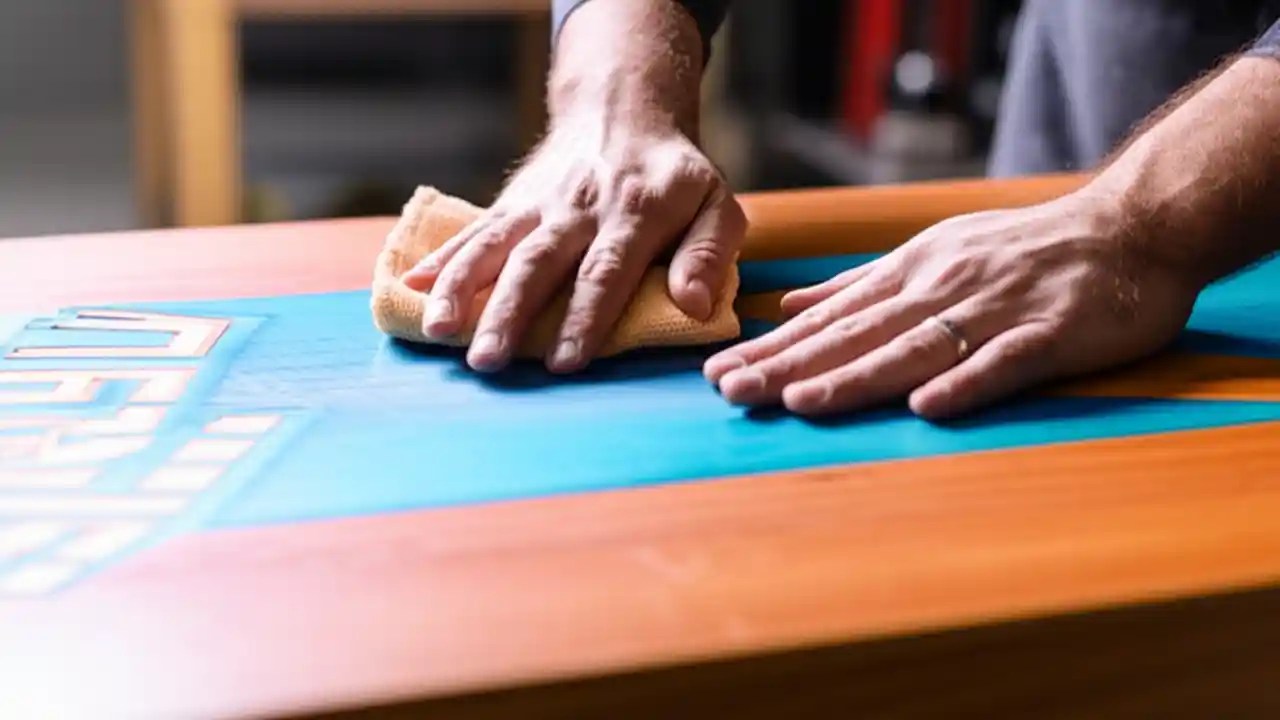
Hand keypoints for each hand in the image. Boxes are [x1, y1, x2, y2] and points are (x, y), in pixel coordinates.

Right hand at [402, 124, 743, 373]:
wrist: (623, 111)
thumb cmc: (676, 177)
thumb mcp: (718, 205)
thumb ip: (709, 254)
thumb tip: (694, 304)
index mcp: (635, 213)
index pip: (606, 272)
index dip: (585, 318)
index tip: (566, 362)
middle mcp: (579, 209)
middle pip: (539, 264)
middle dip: (510, 313)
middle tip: (488, 360)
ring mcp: (538, 205)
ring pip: (495, 247)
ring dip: (462, 288)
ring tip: (439, 330)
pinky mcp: (512, 204)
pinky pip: (472, 231)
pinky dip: (441, 260)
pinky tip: (413, 289)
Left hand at [703, 191, 1201, 419]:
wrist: (1127, 229)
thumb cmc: (1022, 249)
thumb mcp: (931, 253)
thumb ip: (860, 285)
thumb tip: (790, 305)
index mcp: (910, 274)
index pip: (829, 317)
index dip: (774, 347)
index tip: (720, 372)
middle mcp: (940, 289)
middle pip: (855, 334)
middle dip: (790, 364)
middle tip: (732, 391)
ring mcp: (993, 310)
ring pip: (913, 347)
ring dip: (855, 375)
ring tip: (800, 401)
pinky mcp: (1048, 333)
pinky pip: (1001, 360)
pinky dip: (965, 381)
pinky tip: (926, 407)